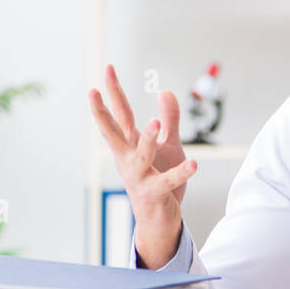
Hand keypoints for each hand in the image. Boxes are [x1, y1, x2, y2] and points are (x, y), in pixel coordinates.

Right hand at [89, 64, 195, 265]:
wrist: (158, 219)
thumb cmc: (160, 178)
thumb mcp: (168, 145)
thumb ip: (169, 119)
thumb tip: (165, 91)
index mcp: (130, 146)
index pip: (120, 114)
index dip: (114, 92)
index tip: (107, 69)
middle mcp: (128, 159)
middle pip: (114, 131)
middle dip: (104, 110)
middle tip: (95, 89)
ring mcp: (139, 177)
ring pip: (141, 156)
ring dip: (147, 140)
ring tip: (154, 122)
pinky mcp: (154, 193)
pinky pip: (168, 182)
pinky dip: (181, 173)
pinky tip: (194, 164)